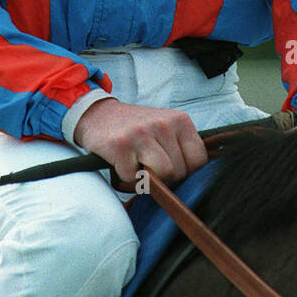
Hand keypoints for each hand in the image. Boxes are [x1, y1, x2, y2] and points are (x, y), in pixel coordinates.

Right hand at [73, 98, 207, 188]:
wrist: (98, 115)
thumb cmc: (136, 129)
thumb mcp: (165, 128)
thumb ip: (181, 148)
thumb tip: (194, 181)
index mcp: (179, 121)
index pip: (199, 160)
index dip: (186, 173)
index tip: (172, 172)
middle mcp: (163, 125)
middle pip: (179, 172)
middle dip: (164, 179)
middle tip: (148, 168)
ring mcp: (142, 135)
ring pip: (161, 177)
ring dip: (147, 181)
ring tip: (136, 169)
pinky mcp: (121, 147)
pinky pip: (134, 179)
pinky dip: (126, 180)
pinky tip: (120, 166)